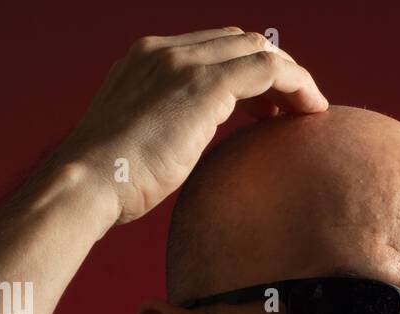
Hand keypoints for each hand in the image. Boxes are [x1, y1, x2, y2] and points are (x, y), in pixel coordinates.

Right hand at [55, 27, 327, 226]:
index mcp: (146, 59)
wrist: (87, 183)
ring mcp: (184, 63)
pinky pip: (269, 70)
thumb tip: (188, 149)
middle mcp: (166, 51)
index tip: (265, 109)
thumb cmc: (109, 180)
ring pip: (260, 52)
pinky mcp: (205, 86)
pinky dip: (298, 86)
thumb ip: (166, 129)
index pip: (213, 48)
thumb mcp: (136, 141)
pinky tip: (312, 111)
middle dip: (273, 73)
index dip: (247, 73)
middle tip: (292, 111)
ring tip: (310, 111)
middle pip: (240, 43)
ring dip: (292, 79)